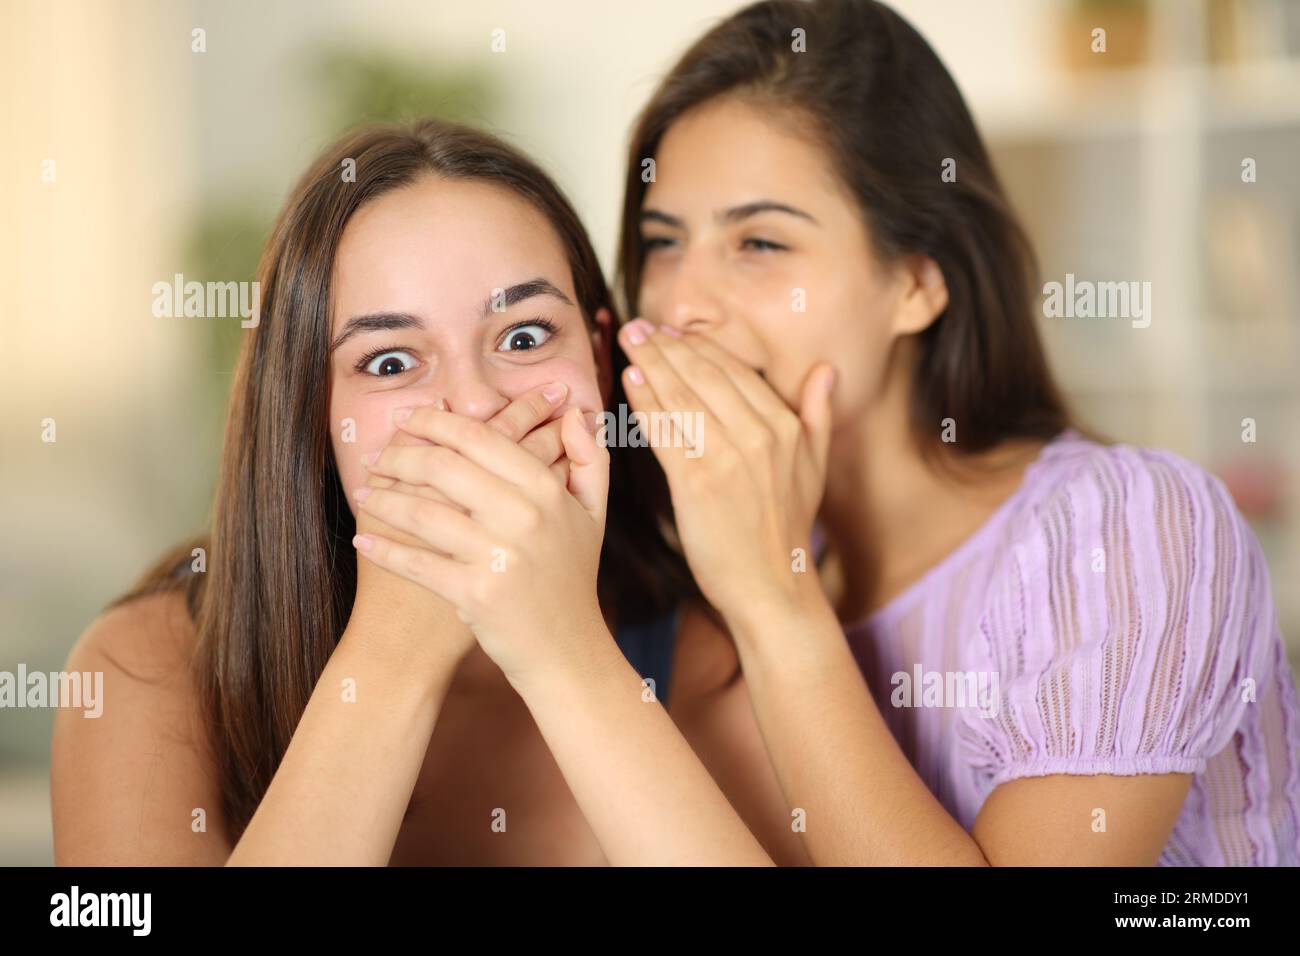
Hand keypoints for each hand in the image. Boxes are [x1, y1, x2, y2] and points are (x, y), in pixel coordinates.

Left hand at [350, 403, 613, 687]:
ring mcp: (500, 555)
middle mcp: (525, 517)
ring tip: (364, 493)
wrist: (567, 650)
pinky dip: (385, 550)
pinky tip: (362, 538)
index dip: (435, 422)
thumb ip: (590, 459)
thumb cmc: (574, 577)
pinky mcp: (476, 593)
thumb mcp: (593, 514)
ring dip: (384, 499)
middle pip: (444, 467)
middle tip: (377, 456)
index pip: (480, 438)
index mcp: (547, 490)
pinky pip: (418, 564)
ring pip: (424, 513)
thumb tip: (580, 413)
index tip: (407, 417)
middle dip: (400, 456)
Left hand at [616, 318, 835, 628]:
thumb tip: (826, 370)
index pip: (736, 372)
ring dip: (651, 365)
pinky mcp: (698, 482)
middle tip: (638, 328)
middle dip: (667, 347)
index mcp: (787, 427)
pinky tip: (629, 383)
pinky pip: (666, 430)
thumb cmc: (785, 530)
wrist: (772, 587)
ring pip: (683, 396)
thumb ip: (818, 414)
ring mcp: (729, 457)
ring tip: (628, 343)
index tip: (672, 332)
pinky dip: (645, 403)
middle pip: (705, 376)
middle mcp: (761, 435)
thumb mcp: (815, 468)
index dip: (700, 348)